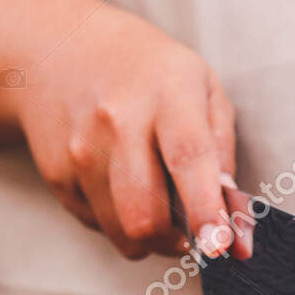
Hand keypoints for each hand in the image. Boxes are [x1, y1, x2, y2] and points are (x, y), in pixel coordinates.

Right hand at [14, 5, 250, 259]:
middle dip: (175, 242)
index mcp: (167, 94)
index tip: (219, 245)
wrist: (59, 49)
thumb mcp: (202, 88)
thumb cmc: (147, 72)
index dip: (205, 209)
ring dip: (148, 238)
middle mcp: (118, 122)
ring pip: (121, 232)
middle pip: (145, 214)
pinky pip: (97, 225)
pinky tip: (118, 183)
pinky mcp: (57, 174)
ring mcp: (81, 150)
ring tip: (155, 201)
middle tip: (190, 234)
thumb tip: (237, 226)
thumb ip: (223, 154)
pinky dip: (117, 221)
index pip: (188, 159)